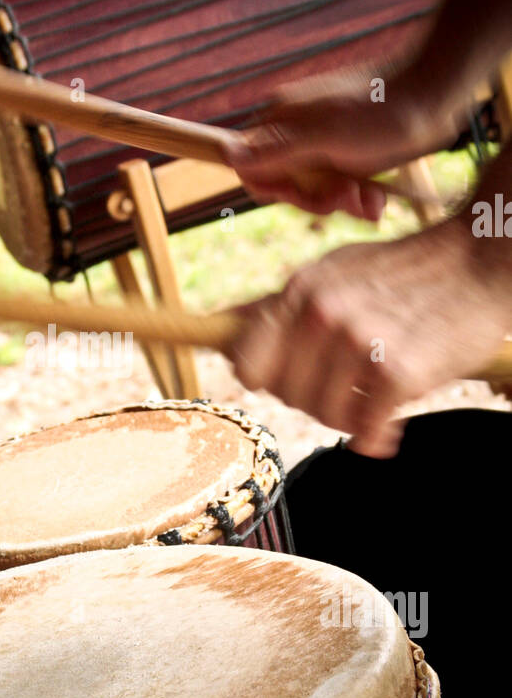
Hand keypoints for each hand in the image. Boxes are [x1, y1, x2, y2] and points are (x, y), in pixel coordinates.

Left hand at [223, 216, 510, 457]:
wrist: (479, 261)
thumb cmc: (402, 273)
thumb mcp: (332, 272)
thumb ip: (280, 306)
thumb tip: (218, 325)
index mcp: (300, 290)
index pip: (245, 361)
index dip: (263, 377)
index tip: (284, 379)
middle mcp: (323, 314)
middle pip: (285, 395)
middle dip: (312, 397)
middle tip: (344, 385)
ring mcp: (360, 342)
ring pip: (324, 416)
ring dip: (348, 416)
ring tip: (370, 395)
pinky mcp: (399, 371)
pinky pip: (365, 432)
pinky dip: (375, 436)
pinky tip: (388, 423)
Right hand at [226, 65, 462, 219]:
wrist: (436, 93)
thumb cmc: (382, 110)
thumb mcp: (326, 135)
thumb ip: (276, 149)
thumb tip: (225, 155)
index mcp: (281, 121)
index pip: (253, 170)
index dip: (277, 191)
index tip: (307, 197)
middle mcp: (297, 132)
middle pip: (287, 186)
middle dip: (318, 200)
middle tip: (349, 196)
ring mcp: (324, 144)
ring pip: (317, 193)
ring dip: (344, 203)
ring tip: (371, 198)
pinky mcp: (350, 155)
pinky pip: (341, 189)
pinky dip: (360, 199)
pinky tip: (379, 198)